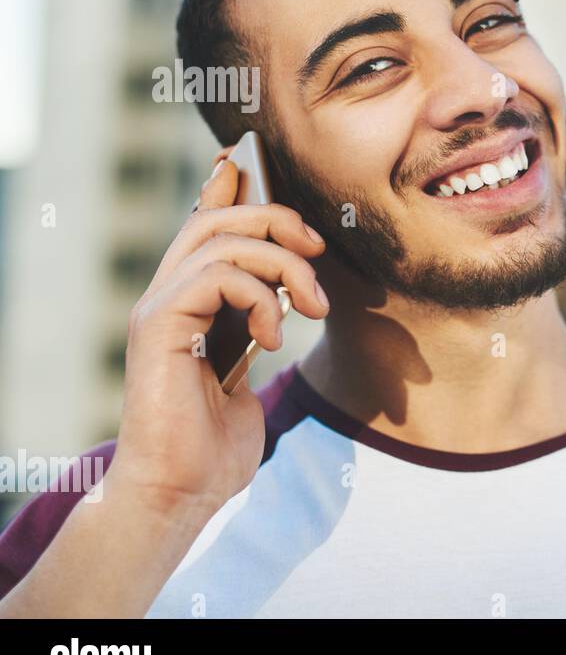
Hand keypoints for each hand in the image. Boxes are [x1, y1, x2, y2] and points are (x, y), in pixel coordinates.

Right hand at [104, 155, 330, 520]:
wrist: (180, 493)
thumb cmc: (215, 445)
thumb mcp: (249, 374)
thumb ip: (260, 330)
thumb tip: (294, 301)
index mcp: (190, 302)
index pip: (203, 225)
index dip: (226, 186)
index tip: (251, 160)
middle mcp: (169, 296)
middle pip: (217, 217)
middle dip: (277, 217)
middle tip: (318, 249)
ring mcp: (159, 308)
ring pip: (224, 240)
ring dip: (285, 265)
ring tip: (313, 307)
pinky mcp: (158, 324)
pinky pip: (218, 275)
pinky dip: (262, 297)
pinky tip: (275, 337)